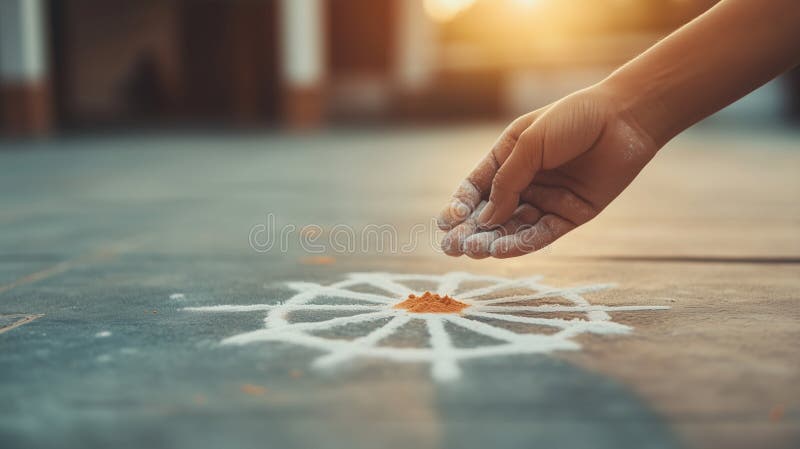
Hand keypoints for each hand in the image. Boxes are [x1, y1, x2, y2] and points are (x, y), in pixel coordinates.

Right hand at [437, 85, 659, 257]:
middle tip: (452, 248)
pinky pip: (542, 234)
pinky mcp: (570, 214)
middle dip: (471, 230)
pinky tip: (502, 250)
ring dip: (493, 240)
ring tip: (474, 252)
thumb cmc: (572, 120)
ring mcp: (547, 199)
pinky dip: (522, 243)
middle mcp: (525, 181)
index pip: (476, 187)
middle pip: (491, 212)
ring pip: (513, 227)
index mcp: (508, 157)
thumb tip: (485, 220)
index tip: (447, 222)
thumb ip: (506, 182)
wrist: (624, 118)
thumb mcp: (528, 144)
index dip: (460, 205)